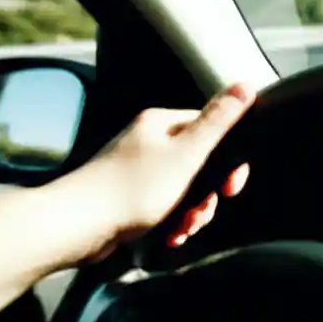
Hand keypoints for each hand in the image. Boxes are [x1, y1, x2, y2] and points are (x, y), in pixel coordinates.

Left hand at [58, 83, 254, 264]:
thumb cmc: (130, 189)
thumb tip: (245, 85)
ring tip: (182, 228)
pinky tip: (170, 236)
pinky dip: (172, 223)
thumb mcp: (186, 155)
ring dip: (191, 213)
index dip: (227, 160)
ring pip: (183, 189)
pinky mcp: (129, 197)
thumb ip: (217, 122)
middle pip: (199, 164)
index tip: (230, 186)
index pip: (210, 130)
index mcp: (161, 125)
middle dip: (207, 194)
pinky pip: (164, 206)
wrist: (77, 226)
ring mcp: (136, 170)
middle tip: (201, 211)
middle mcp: (147, 142)